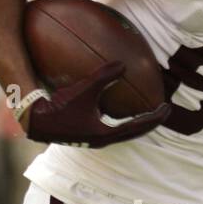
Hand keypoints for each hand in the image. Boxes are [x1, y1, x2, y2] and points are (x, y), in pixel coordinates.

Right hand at [24, 61, 171, 147]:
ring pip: (121, 132)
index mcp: (105, 133)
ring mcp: (92, 138)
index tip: (167, 109)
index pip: (138, 127)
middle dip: (148, 122)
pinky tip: (115, 109)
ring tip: (143, 112)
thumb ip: (104, 76)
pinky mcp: (84, 134)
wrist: (36, 120)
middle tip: (161, 112)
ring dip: (133, 123)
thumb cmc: (59, 107)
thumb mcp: (84, 89)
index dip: (154, 118)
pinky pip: (109, 127)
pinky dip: (118, 119)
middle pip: (132, 133)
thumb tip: (123, 64)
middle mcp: (101, 139)